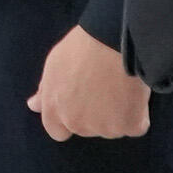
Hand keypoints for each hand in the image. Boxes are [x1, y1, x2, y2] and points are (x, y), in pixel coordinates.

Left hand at [27, 24, 150, 140]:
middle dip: (94, 115)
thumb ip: (45, 90)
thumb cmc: (82, 47)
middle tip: (103, 87)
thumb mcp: (54, 64)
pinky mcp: (129, 126)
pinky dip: (138, 114)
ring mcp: (103, 127)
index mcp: (54, 108)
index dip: (68, 120)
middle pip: (87, 129)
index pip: (57, 131)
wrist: (113, 41)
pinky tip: (135, 93)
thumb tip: (33, 106)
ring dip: (116, 115)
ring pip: (112, 128)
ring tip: (119, 85)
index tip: (81, 104)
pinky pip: (136, 125)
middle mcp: (76, 123)